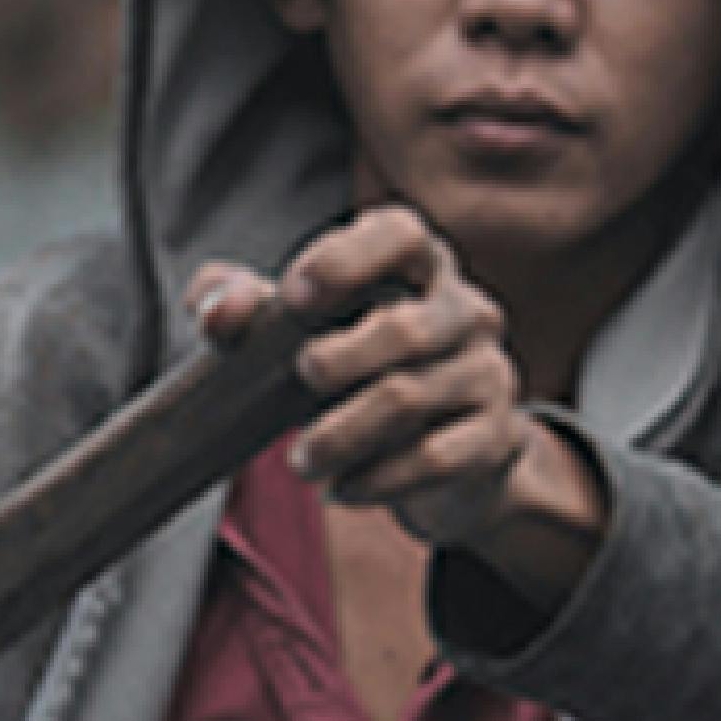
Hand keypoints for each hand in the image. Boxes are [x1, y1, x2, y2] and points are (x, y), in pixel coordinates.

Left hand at [189, 207, 605, 596]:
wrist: (441, 460)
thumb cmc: (350, 370)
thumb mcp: (291, 329)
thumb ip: (237, 303)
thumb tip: (223, 313)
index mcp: (419, 265)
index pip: (400, 233)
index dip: (346, 258)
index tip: (293, 297)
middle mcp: (467, 311)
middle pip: (405, 328)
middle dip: (338, 361)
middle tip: (299, 381)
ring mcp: (489, 373)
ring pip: (408, 399)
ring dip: (340, 435)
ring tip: (301, 461)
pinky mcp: (496, 437)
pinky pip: (433, 459)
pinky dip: (375, 479)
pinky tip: (342, 487)